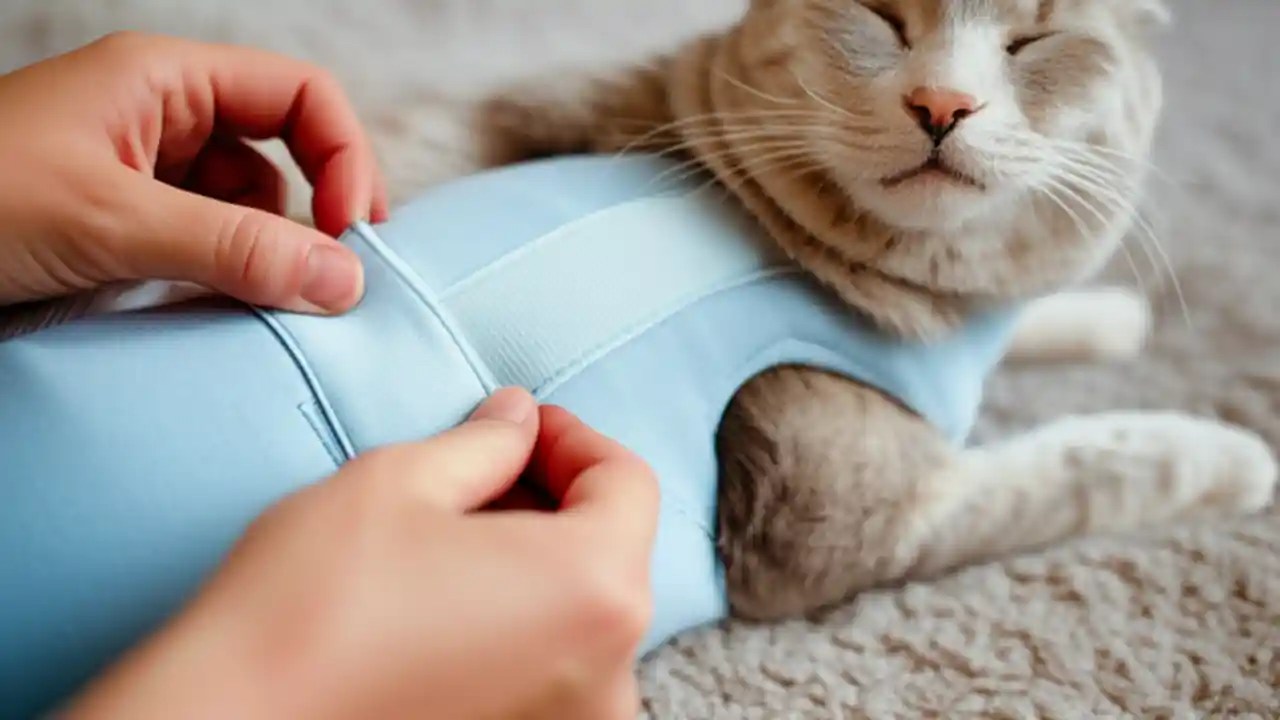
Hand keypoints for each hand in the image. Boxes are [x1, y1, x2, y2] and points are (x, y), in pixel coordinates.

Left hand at [0, 32, 386, 312]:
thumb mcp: (112, 221)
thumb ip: (235, 248)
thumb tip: (343, 279)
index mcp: (165, 80)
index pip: (301, 97)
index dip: (343, 158)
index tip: (349, 235)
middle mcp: (162, 117)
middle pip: (284, 156)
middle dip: (312, 216)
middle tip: (330, 283)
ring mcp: (144, 172)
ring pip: (248, 209)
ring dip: (265, 255)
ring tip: (261, 305)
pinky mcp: (126, 223)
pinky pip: (207, 243)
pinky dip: (226, 277)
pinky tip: (218, 309)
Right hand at [62, 388, 658, 719]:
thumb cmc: (312, 604)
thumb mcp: (400, 481)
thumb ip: (486, 444)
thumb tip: (519, 421)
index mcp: (597, 588)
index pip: (628, 483)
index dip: (573, 437)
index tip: (521, 426)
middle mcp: (609, 670)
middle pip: (612, 549)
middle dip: (554, 496)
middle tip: (481, 469)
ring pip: (581, 610)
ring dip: (536, 559)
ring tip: (455, 535)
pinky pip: (552, 665)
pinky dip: (521, 622)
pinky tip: (449, 602)